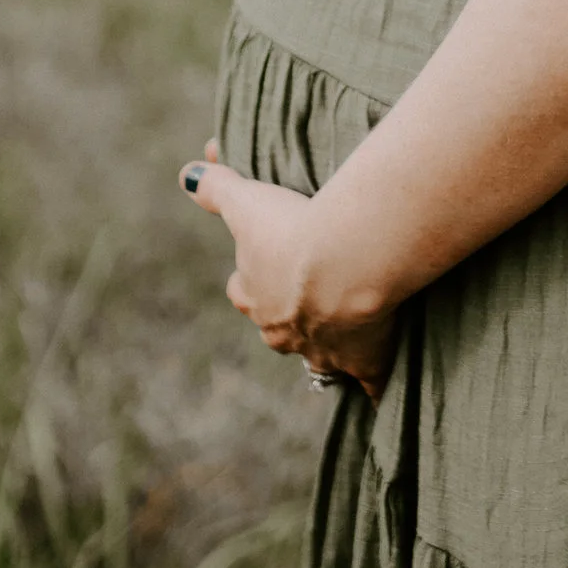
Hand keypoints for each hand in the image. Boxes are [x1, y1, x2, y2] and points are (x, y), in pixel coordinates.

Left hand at [181, 148, 397, 399]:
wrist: (345, 259)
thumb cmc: (294, 228)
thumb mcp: (247, 202)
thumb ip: (216, 187)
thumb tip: (186, 172)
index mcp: (254, 295)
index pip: (243, 292)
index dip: (250, 283)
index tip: (261, 271)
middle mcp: (282, 330)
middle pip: (277, 330)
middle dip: (288, 319)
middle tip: (308, 301)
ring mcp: (322, 350)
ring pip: (318, 357)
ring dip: (328, 347)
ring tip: (345, 334)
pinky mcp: (362, 360)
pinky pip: (369, 383)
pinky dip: (375, 388)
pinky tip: (381, 394)